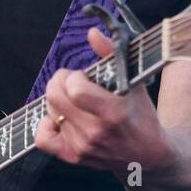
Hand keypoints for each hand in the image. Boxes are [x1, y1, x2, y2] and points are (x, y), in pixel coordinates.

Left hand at [33, 27, 173, 178]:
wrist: (146, 155)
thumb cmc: (141, 116)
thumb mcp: (134, 83)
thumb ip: (111, 55)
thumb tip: (92, 33)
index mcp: (113, 113)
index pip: (74, 89)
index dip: (74, 76)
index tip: (84, 76)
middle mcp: (95, 132)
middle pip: (55, 98)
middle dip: (60, 82)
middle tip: (72, 80)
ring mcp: (83, 147)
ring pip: (50, 112)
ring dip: (58, 100)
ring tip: (74, 99)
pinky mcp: (74, 157)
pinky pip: (43, 139)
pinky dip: (46, 123)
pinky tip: (60, 117)